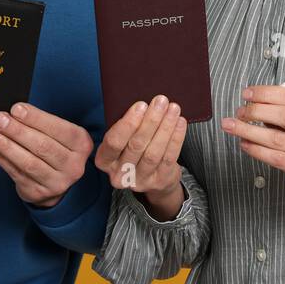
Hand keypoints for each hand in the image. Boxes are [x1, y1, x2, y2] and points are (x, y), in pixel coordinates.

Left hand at [0, 103, 93, 207]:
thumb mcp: (59, 135)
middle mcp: (73, 165)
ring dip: (6, 146)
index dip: (36, 119)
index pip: (59, 129)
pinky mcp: (38, 192)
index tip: (16, 108)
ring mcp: (57, 182)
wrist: (56, 183)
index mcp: (81, 144)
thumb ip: (41, 123)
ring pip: (28, 162)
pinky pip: (16, 173)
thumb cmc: (55, 149)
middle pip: (43, 146)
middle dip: (17, 131)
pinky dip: (1, 157)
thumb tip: (11, 112)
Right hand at [94, 95, 186, 219]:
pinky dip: (176, 138)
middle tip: (161, 101)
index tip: (141, 105)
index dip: (128, 123)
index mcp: (105, 160)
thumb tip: (144, 105)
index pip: (114, 142)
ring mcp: (139, 181)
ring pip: (154, 152)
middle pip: (136, 145)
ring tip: (173, 109)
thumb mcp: (122, 139)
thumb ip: (127, 126)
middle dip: (151, 121)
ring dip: (165, 127)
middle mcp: (119, 174)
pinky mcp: (158, 182)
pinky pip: (169, 158)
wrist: (150, 176)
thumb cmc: (132, 149)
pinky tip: (180, 122)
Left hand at [221, 85, 284, 212]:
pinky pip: (277, 159)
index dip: (266, 93)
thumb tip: (255, 106)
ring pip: (277, 138)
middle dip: (256, 110)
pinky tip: (245, 144)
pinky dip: (257, 150)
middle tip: (239, 112)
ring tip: (232, 126)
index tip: (247, 93)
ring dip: (249, 130)